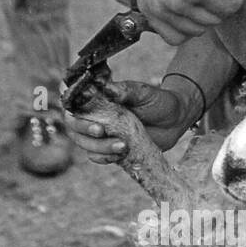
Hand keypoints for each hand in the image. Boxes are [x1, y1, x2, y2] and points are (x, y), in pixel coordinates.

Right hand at [66, 79, 199, 163]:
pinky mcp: (110, 149)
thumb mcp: (144, 92)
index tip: (75, 108)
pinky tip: (119, 155)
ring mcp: (102, 134)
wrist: (175, 120)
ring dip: (98, 147)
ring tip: (122, 146)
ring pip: (84, 143)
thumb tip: (107, 88)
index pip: (73, 101)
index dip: (69, 106)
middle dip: (84, 130)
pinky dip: (104, 158)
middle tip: (102, 131)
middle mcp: (95, 116)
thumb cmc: (158, 101)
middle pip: (74, 126)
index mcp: (98, 98)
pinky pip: (97, 157)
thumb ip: (125, 91)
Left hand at [136, 0, 242, 46]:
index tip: (198, 17)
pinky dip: (233, 2)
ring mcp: (181, 3)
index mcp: (148, 5)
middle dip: (208, 18)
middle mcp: (163, 8)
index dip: (189, 28)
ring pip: (211, 20)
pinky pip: (224, 7)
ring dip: (222, 10)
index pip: (172, 36)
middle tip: (215, 4)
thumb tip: (180, 6)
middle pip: (195, 30)